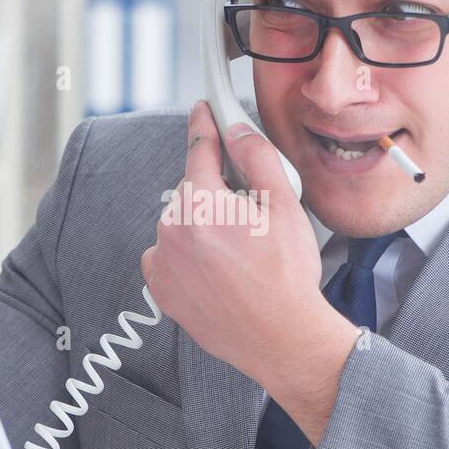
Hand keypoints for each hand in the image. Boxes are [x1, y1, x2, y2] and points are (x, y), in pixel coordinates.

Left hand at [142, 102, 356, 439]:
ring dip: (203, 226)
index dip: (206, 124)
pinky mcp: (161, 288)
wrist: (281, 339)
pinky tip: (218, 270)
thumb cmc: (287, 278)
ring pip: (182, 222)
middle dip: (217, 193)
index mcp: (202, 205)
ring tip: (239, 254)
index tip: (204, 109)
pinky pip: (169, 254)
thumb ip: (258, 159)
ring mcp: (162, 262)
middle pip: (192, 189)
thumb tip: (237, 129)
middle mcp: (173, 230)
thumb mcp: (285, 207)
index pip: (199, 149)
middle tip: (251, 218)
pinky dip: (187, 254)